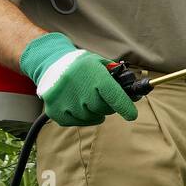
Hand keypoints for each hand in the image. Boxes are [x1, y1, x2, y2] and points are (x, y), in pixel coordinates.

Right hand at [19, 32, 137, 126]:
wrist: (50, 63)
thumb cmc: (81, 65)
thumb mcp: (99, 64)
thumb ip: (116, 78)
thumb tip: (135, 94)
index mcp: (92, 73)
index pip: (113, 94)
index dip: (124, 106)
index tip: (132, 115)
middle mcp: (77, 87)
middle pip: (103, 108)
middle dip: (107, 105)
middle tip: (102, 97)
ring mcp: (64, 101)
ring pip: (91, 117)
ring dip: (94, 111)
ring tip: (87, 98)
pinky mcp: (55, 111)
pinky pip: (78, 122)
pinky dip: (82, 117)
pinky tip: (78, 105)